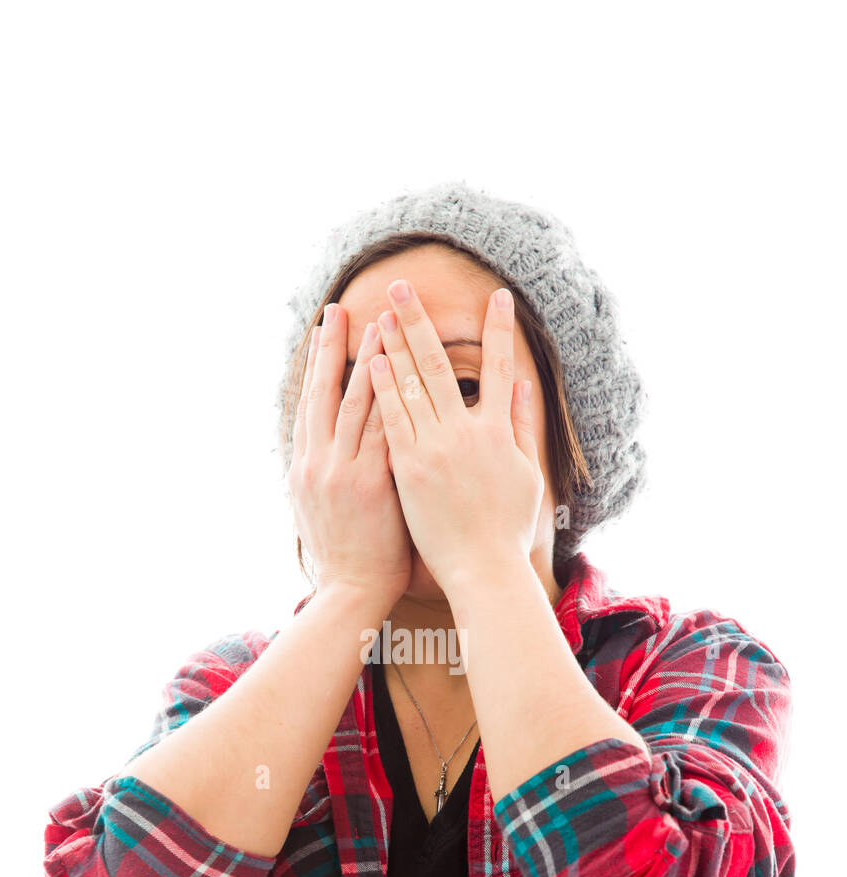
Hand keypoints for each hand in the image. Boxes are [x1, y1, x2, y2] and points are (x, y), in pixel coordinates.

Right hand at [288, 303, 412, 602]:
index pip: (309, 404)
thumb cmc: (344, 558)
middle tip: (338, 309)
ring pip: (353, 403)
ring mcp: (341, 471)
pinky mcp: (369, 483)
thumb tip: (325, 455)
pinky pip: (382, 430)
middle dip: (331, 348)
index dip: (315, 365)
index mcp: (304, 468)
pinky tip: (398, 370)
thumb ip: (324, 477)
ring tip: (378, 324)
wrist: (350, 592)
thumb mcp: (318, 512)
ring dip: (366, 360)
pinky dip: (389, 398)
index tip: (322, 331)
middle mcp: (318, 463)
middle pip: (323, 393)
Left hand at [369, 280, 542, 596]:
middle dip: (420, 321)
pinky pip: (391, 418)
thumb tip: (521, 383)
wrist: (483, 571)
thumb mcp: (525, 475)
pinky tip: (370, 359)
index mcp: (498, 432)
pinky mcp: (407, 468)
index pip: (499, 368)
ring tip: (379, 310)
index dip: (500, 330)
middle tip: (403, 286)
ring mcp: (434, 448)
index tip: (498, 296)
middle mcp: (465, 432)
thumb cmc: (507, 531)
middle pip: (439, 364)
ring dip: (393, 344)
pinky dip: (382, 387)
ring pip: (410, 385)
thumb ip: (520, 425)